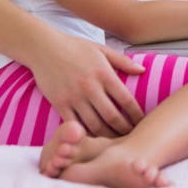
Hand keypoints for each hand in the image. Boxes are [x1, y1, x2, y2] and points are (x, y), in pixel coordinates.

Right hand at [29, 33, 145, 136]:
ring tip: (115, 140)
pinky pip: (75, 125)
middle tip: (131, 136)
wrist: (44, 48)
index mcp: (104, 73)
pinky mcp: (60, 104)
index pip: (126, 99)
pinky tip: (93, 138)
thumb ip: (123, 61)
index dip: (136, 114)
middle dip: (124, 129)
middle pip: (112, 117)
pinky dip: (85, 134)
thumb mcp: (101, 50)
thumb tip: (142, 71)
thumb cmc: (75, 47)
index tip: (141, 121)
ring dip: (107, 135)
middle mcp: (90, 87)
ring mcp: (74, 97)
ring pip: (94, 125)